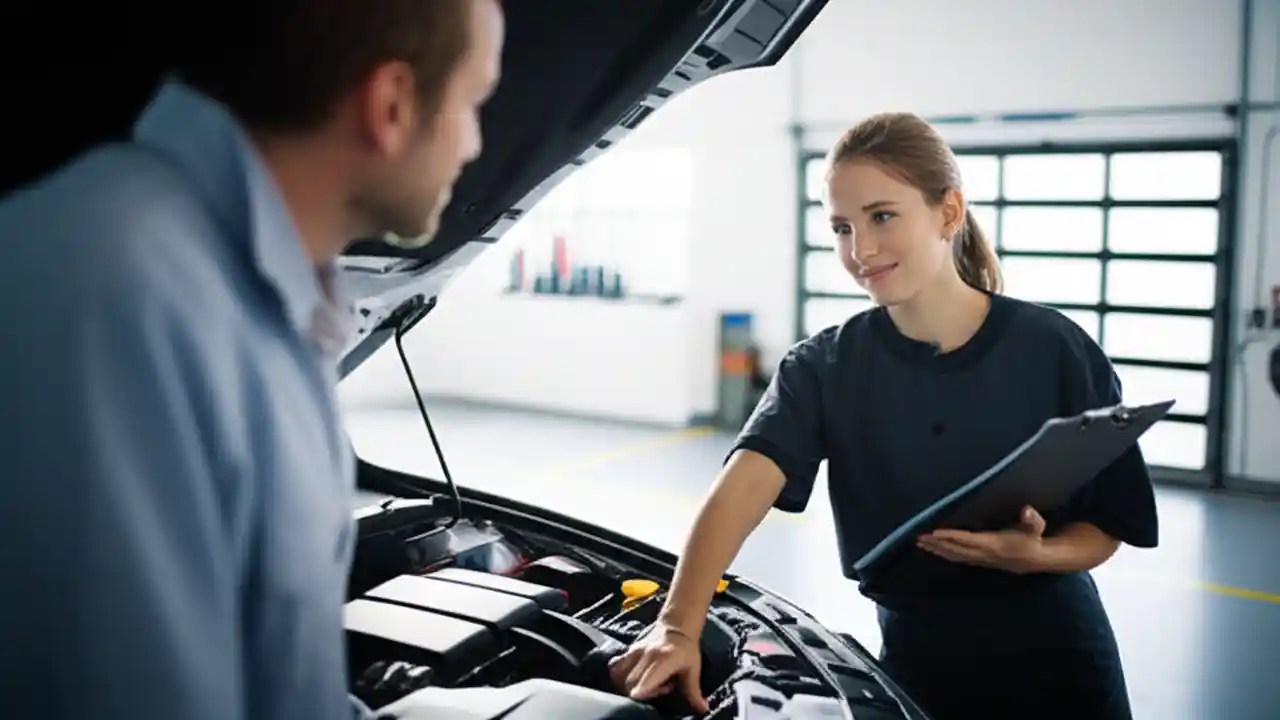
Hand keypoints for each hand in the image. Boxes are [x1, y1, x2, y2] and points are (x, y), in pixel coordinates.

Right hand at [608, 621, 709, 713]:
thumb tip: (703, 709)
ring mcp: (634, 651)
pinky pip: (615, 667)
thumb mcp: (693, 670)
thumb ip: (694, 691)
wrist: (677, 625)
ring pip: (619, 675)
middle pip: (630, 683)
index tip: (638, 698)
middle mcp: (646, 654)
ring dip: (628, 686)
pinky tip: (632, 678)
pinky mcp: (628, 650)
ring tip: (646, 683)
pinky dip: (618, 677)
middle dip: (640, 694)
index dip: (639, 692)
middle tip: (658, 688)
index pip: (644, 679)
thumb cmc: (687, 650)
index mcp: (664, 659)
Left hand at [916, 505, 1046, 573]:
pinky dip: (944, 554)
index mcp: (993, 544)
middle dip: (937, 544)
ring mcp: (980, 559)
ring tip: (921, 544)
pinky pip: (958, 558)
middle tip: (919, 538)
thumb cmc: (1032, 540)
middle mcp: (983, 553)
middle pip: (956, 549)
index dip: (951, 536)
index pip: (968, 540)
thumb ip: (1032, 519)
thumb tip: (1028, 509)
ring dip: (937, 550)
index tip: (935, 533)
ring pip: (954, 555)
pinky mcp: (978, 561)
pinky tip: (934, 550)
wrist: (1035, 560)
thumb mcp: (1036, 528)